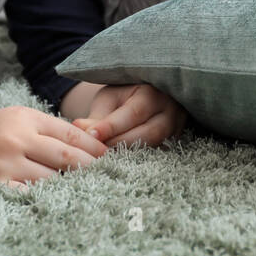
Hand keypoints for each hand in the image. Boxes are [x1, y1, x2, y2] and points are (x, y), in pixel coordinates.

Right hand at [0, 106, 108, 188]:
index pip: (69, 132)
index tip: (108, 156)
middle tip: (107, 173)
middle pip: (65, 156)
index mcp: (24, 117)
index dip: (93, 146)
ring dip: (68, 184)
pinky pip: (28, 196)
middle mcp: (15, 138)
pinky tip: (57, 199)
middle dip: (88, 167)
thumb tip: (89, 144)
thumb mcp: (17, 118)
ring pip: (50, 179)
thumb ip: (48, 128)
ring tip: (84, 187)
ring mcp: (3, 164)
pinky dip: (44, 198)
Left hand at [70, 84, 187, 149]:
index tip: (90, 135)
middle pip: (150, 132)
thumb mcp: (108, 99)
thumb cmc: (122, 96)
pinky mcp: (176, 140)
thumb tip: (79, 128)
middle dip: (121, 144)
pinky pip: (161, 153)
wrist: (142, 97)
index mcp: (152, 92)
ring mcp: (177, 126)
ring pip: (158, 145)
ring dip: (131, 154)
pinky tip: (123, 163)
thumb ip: (97, 116)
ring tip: (107, 157)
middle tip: (97, 151)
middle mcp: (170, 108)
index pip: (134, 112)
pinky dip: (141, 159)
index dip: (112, 126)